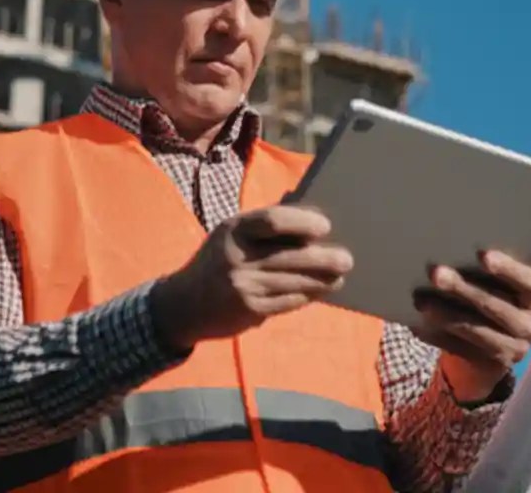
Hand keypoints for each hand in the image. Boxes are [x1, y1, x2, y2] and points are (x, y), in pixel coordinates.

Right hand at [151, 205, 352, 350]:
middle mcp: (236, 256)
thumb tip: (313, 220)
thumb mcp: (231, 235)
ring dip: (322, 281)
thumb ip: (265, 226)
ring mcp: (243, 286)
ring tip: (339, 277)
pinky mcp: (249, 310)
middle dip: (324, 258)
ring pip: (295, 282)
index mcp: (233, 229)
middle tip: (347, 259)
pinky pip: (288, 302)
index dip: (304, 222)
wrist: (184, 304)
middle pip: (292, 256)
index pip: (274, 220)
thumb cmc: (219, 261)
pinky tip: (318, 292)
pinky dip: (307, 296)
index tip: (325, 227)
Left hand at [414, 250, 530, 402]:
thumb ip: (489, 269)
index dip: (507, 268)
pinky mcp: (491, 366)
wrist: (490, 349)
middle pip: (495, 306)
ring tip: (421, 302)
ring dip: (446, 315)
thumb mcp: (496, 286)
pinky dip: (437, 336)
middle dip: (463, 289)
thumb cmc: (490, 300)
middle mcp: (528, 325)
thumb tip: (458, 242)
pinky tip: (417, 324)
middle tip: (436, 273)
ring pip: (476, 330)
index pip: (527, 281)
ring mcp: (513, 349)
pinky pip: (460, 349)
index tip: (482, 255)